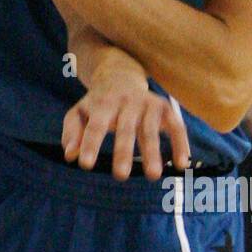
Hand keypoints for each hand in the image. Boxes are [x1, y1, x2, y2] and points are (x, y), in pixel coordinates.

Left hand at [62, 53, 190, 180]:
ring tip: (153, 176)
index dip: (90, 144)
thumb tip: (70, 156)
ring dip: (152, 153)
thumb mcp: (79, 113)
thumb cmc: (97, 103)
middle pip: (125, 129)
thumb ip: (72, 133)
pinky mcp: (165, 108)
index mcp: (103, 104)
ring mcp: (148, 104)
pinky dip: (180, 144)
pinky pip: (176, 126)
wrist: (120, 75)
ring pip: (150, 130)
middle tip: (120, 176)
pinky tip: (182, 164)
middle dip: (123, 152)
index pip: (95, 126)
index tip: (85, 165)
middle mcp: (126, 102)